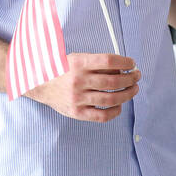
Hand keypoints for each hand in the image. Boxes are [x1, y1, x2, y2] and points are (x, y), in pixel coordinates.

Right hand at [23, 52, 140, 122]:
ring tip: (134, 89)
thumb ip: (97, 64)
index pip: (109, 61)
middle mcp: (78, 81)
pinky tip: (119, 105)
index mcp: (78, 63)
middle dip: (130, 79)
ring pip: (111, 99)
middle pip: (113, 82)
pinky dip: (115, 111)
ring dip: (127, 94)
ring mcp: (77, 98)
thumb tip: (123, 70)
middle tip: (137, 77)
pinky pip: (101, 116)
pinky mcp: (77, 112)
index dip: (125, 63)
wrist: (39, 84)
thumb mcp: (77, 58)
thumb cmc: (62, 69)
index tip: (132, 64)